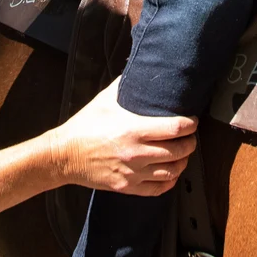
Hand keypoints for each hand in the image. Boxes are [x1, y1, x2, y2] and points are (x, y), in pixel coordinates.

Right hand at [54, 80, 196, 194]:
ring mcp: (133, 173)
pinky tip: (170, 173)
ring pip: (172, 172)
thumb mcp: (106, 99)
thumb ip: (127, 84)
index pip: (175, 128)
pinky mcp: (127, 188)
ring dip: (182, 162)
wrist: (65, 155)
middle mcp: (137, 153)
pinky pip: (158, 189)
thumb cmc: (86, 125)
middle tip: (190, 136)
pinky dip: (169, 181)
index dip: (189, 124)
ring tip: (182, 154)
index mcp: (134, 129)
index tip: (191, 120)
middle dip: (190, 143)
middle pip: (179, 151)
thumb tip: (141, 67)